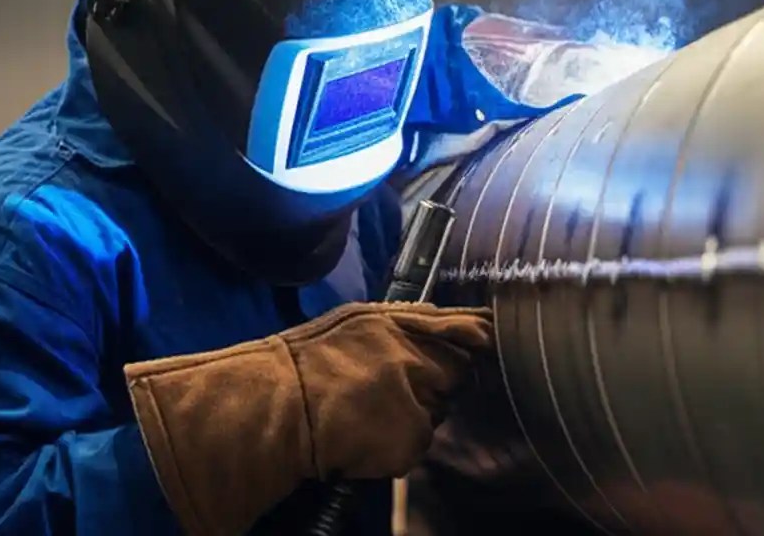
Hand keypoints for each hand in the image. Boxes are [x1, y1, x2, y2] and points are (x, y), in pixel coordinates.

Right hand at [124, 302, 493, 535]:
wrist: (275, 411)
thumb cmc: (303, 365)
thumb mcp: (354, 322)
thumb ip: (404, 321)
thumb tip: (448, 318)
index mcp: (399, 322)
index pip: (468, 326)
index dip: (482, 336)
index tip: (488, 340)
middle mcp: (414, 356)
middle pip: (459, 372)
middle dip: (439, 381)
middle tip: (393, 389)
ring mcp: (415, 398)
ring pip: (438, 410)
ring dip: (416, 413)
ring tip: (370, 411)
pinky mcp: (410, 437)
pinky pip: (419, 443)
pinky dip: (398, 445)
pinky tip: (366, 436)